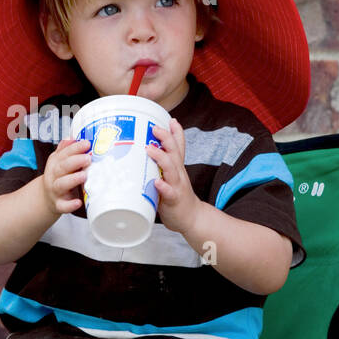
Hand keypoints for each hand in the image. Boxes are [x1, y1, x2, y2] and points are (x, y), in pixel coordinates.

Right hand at [41, 137, 90, 216]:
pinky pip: (63, 206)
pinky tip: (78, 202)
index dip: (75, 148)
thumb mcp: (59, 161)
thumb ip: (65, 149)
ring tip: (84, 176)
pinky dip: (70, 205)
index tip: (87, 144)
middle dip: (75, 161)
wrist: (46, 198)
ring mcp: (56, 190)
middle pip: (62, 167)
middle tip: (88, 158)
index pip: (64, 153)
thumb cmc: (58, 177)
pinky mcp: (58, 204)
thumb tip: (73, 137)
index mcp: (55, 163)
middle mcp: (54, 176)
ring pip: (61, 184)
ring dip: (72, 180)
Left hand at [148, 119, 198, 236]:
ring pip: (172, 169)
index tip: (170, 119)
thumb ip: (162, 164)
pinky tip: (157, 183)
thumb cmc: (176, 195)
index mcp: (176, 167)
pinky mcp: (174, 200)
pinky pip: (169, 193)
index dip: (175, 132)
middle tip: (155, 128)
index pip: (178, 146)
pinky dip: (164, 187)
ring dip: (161, 158)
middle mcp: (179, 173)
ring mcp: (177, 186)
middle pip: (175, 152)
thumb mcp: (171, 176)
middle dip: (166, 139)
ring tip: (150, 149)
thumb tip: (147, 150)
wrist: (191, 219)